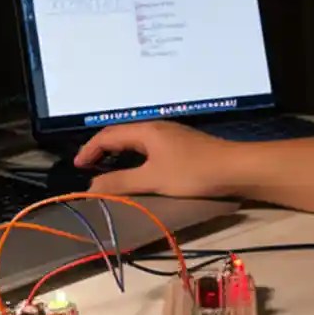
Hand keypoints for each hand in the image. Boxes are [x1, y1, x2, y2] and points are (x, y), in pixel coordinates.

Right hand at [74, 121, 240, 197]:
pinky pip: (149, 148)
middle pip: (122, 135)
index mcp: (146, 131)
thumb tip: (90, 186)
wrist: (236, 168)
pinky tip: (140, 172)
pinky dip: (135, 158)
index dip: (89, 149)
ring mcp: (171, 136)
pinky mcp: (183, 147)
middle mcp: (156, 128)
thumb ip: (121, 183)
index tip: (78, 166)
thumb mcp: (153, 180)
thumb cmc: (193, 172)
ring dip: (119, 155)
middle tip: (89, 168)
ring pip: (137, 142)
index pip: (108, 135)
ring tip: (109, 171)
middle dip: (102, 150)